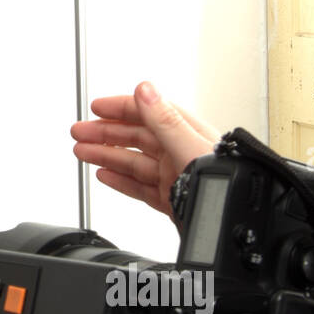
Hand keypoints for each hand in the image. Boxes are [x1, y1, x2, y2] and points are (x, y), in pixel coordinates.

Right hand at [70, 81, 218, 218]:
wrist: (233, 223)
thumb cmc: (227, 184)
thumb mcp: (190, 148)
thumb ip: (164, 120)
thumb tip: (145, 90)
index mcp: (187, 134)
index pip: (148, 113)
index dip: (122, 108)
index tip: (98, 107)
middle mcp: (180, 153)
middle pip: (135, 138)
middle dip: (105, 133)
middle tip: (80, 132)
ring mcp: (175, 177)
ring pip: (133, 163)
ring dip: (106, 156)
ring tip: (83, 152)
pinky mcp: (172, 201)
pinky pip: (140, 188)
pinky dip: (120, 181)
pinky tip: (106, 176)